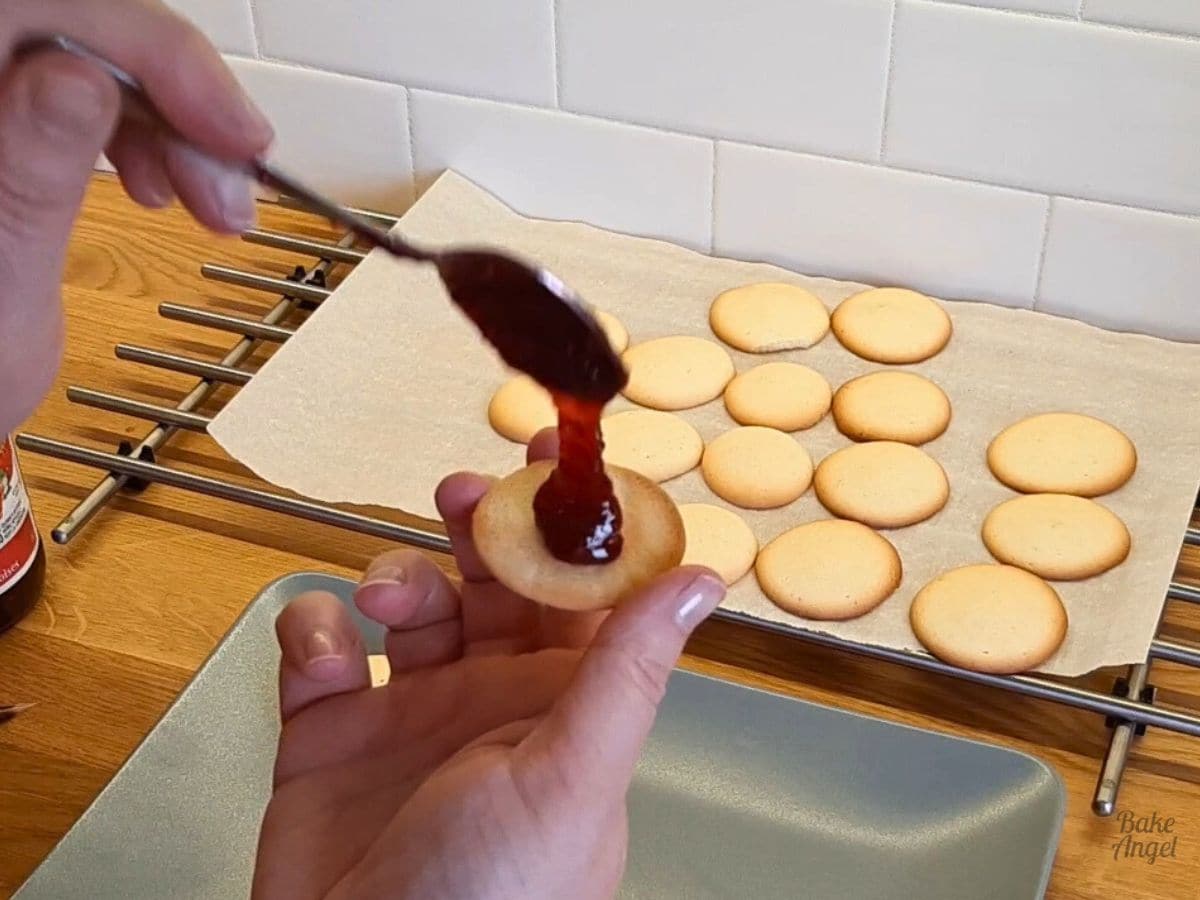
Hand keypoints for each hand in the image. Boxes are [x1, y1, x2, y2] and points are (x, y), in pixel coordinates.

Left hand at [0, 1, 272, 432]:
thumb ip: (29, 169)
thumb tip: (77, 79)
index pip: (50, 13)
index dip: (155, 55)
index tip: (230, 128)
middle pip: (88, 35)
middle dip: (180, 103)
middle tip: (233, 186)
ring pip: (105, 65)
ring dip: (181, 129)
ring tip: (217, 206)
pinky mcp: (15, 127)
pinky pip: (98, 98)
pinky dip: (154, 140)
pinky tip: (168, 188)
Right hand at [254, 435, 725, 899]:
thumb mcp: (570, 775)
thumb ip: (627, 672)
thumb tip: (702, 581)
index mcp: (563, 701)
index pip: (580, 585)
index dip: (571, 515)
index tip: (554, 451)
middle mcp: (490, 696)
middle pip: (490, 576)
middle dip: (479, 525)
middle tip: (462, 496)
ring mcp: (409, 711)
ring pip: (409, 598)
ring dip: (398, 573)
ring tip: (389, 595)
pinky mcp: (330, 732)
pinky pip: (321, 649)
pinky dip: (316, 630)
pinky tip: (325, 652)